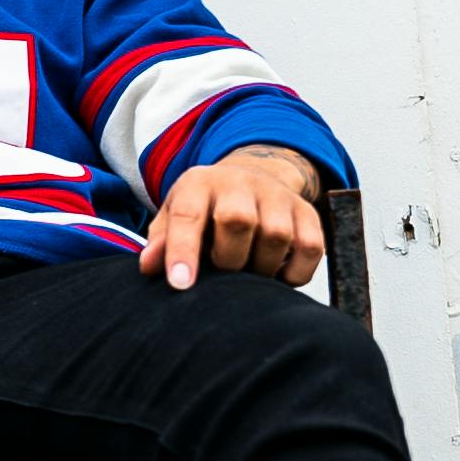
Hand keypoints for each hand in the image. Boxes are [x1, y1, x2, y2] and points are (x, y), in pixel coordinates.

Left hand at [141, 143, 324, 289]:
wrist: (253, 176)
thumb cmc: (204, 209)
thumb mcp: (174, 216)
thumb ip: (161, 242)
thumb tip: (149, 267)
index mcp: (199, 184)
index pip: (188, 214)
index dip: (182, 250)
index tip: (180, 284)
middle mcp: (240, 183)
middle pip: (237, 221)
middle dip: (227, 260)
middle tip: (222, 272)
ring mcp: (278, 196)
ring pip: (275, 236)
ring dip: (260, 268)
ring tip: (247, 273)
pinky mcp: (308, 213)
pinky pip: (310, 249)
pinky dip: (293, 273)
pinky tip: (276, 275)